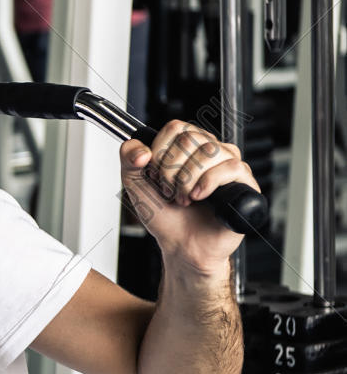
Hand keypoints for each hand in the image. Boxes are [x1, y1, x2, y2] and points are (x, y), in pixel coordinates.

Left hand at [119, 121, 258, 273]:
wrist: (182, 245)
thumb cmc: (164, 216)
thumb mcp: (135, 184)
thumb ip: (128, 159)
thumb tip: (139, 147)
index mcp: (188, 147)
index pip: (176, 127)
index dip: (160, 152)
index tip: (154, 174)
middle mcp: (211, 151)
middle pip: (191, 138)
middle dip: (171, 170)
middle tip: (170, 191)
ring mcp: (229, 165)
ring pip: (210, 151)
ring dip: (187, 181)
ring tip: (184, 199)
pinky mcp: (245, 182)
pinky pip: (231, 167)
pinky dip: (208, 183)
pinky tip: (200, 198)